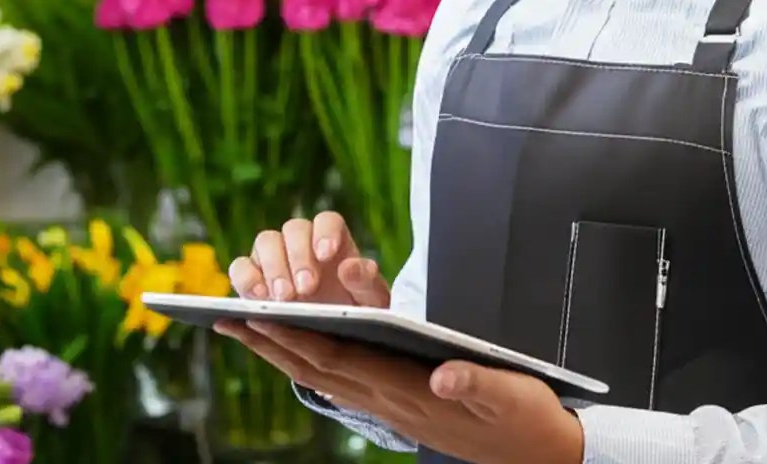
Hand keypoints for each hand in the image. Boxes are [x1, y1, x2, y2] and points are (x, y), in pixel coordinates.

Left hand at [215, 321, 584, 463]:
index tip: (262, 317)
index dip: (300, 339)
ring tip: (247, 329)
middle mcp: (392, 403)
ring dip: (281, 354)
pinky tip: (298, 352)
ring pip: (324, 380)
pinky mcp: (400, 408)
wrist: (539, 455)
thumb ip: (475, 381)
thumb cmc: (525, 416)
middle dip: (271, 343)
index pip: (344, 361)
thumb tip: (442, 374)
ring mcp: (392, 409)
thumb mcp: (510, 394)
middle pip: (318, 371)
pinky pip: (342, 385)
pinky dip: (311, 364)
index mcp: (412, 392)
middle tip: (228, 317)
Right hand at [228, 211, 389, 305]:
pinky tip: (258, 300)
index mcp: (334, 240)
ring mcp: (274, 257)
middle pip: (294, 230)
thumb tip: (349, 267)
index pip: (327, 221)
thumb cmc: (355, 312)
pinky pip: (240, 267)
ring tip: (283, 299)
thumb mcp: (370, 302)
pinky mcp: (252, 278)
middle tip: (306, 289)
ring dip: (272, 267)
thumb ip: (366, 282)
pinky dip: (246, 279)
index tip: (326, 254)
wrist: (331, 336)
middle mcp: (301, 242)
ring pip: (266, 242)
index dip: (325, 233)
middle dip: (298, 257)